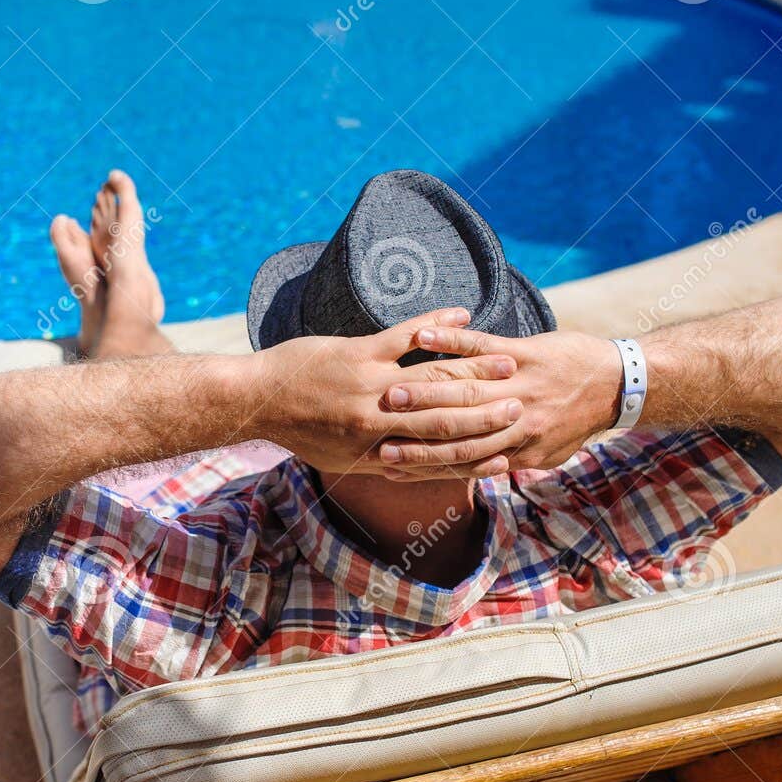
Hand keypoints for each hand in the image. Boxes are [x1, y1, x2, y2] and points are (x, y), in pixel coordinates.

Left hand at [249, 309, 532, 478]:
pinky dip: (436, 325)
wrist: (257, 400)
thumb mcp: (341, 459)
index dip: (477, 451)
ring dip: (475, 369)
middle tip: (524, 405)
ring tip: (509, 363)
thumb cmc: (298, 430)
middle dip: (489, 413)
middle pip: (446, 418)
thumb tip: (412, 468)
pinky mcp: (358, 353)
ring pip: (434, 380)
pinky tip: (462, 314)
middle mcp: (379, 423)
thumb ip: (379, 461)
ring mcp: (370, 385)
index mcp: (378, 451)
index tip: (509, 447)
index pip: (438, 453)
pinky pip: (405, 336)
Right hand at [379, 326, 622, 470]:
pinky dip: (451, 341)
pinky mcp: (524, 354)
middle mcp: (515, 422)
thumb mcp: (550, 452)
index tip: (385, 465)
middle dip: (412, 431)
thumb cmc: (579, 420)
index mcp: (517, 449)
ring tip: (387, 390)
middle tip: (373, 431)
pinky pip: (483, 347)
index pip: (459, 460)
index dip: (421, 464)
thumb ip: (516, 462)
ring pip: (462, 390)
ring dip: (422, 388)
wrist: (619, 383)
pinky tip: (422, 336)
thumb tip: (484, 473)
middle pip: (454, 429)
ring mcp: (519, 386)